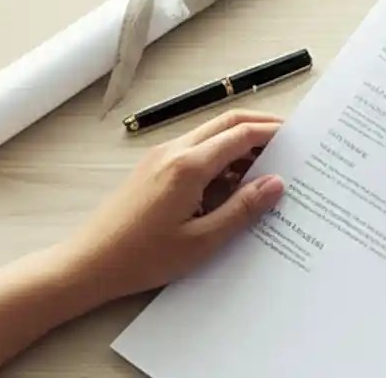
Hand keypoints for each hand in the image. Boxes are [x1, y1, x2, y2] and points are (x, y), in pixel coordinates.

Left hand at [59, 110, 286, 302]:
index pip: (241, 134)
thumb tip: (275, 183)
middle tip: (289, 141)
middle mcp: (174, 151)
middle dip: (260, 126)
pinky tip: (230, 183)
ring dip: (239, 142)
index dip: (272, 132)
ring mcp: (160, 157)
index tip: (298, 138)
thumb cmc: (141, 257)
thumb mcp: (202, 241)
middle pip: (226, 122)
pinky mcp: (152, 167)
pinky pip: (194, 149)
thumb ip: (242, 209)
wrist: (87, 264)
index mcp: (189, 166)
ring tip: (265, 168)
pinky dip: (219, 155)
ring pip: (210, 134)